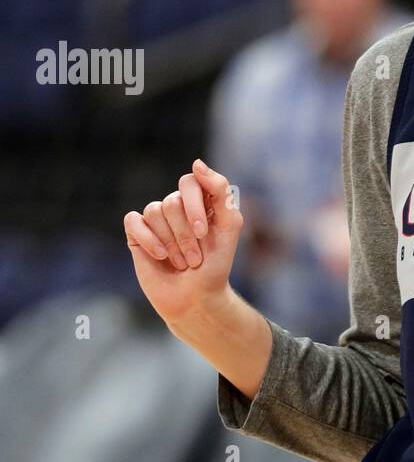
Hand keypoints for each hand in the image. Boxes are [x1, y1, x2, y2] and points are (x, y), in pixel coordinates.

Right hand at [123, 159, 244, 326]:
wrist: (197, 298)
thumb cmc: (216, 264)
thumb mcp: (230, 225)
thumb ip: (220, 191)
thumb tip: (196, 163)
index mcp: (200, 200)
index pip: (190, 182)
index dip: (194, 206)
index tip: (203, 232)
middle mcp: (177, 205)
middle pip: (172, 201)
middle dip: (185, 234)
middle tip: (195, 258)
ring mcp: (156, 219)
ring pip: (154, 211)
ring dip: (171, 243)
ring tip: (181, 263)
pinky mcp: (137, 233)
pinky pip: (134, 221)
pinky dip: (150, 240)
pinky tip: (161, 257)